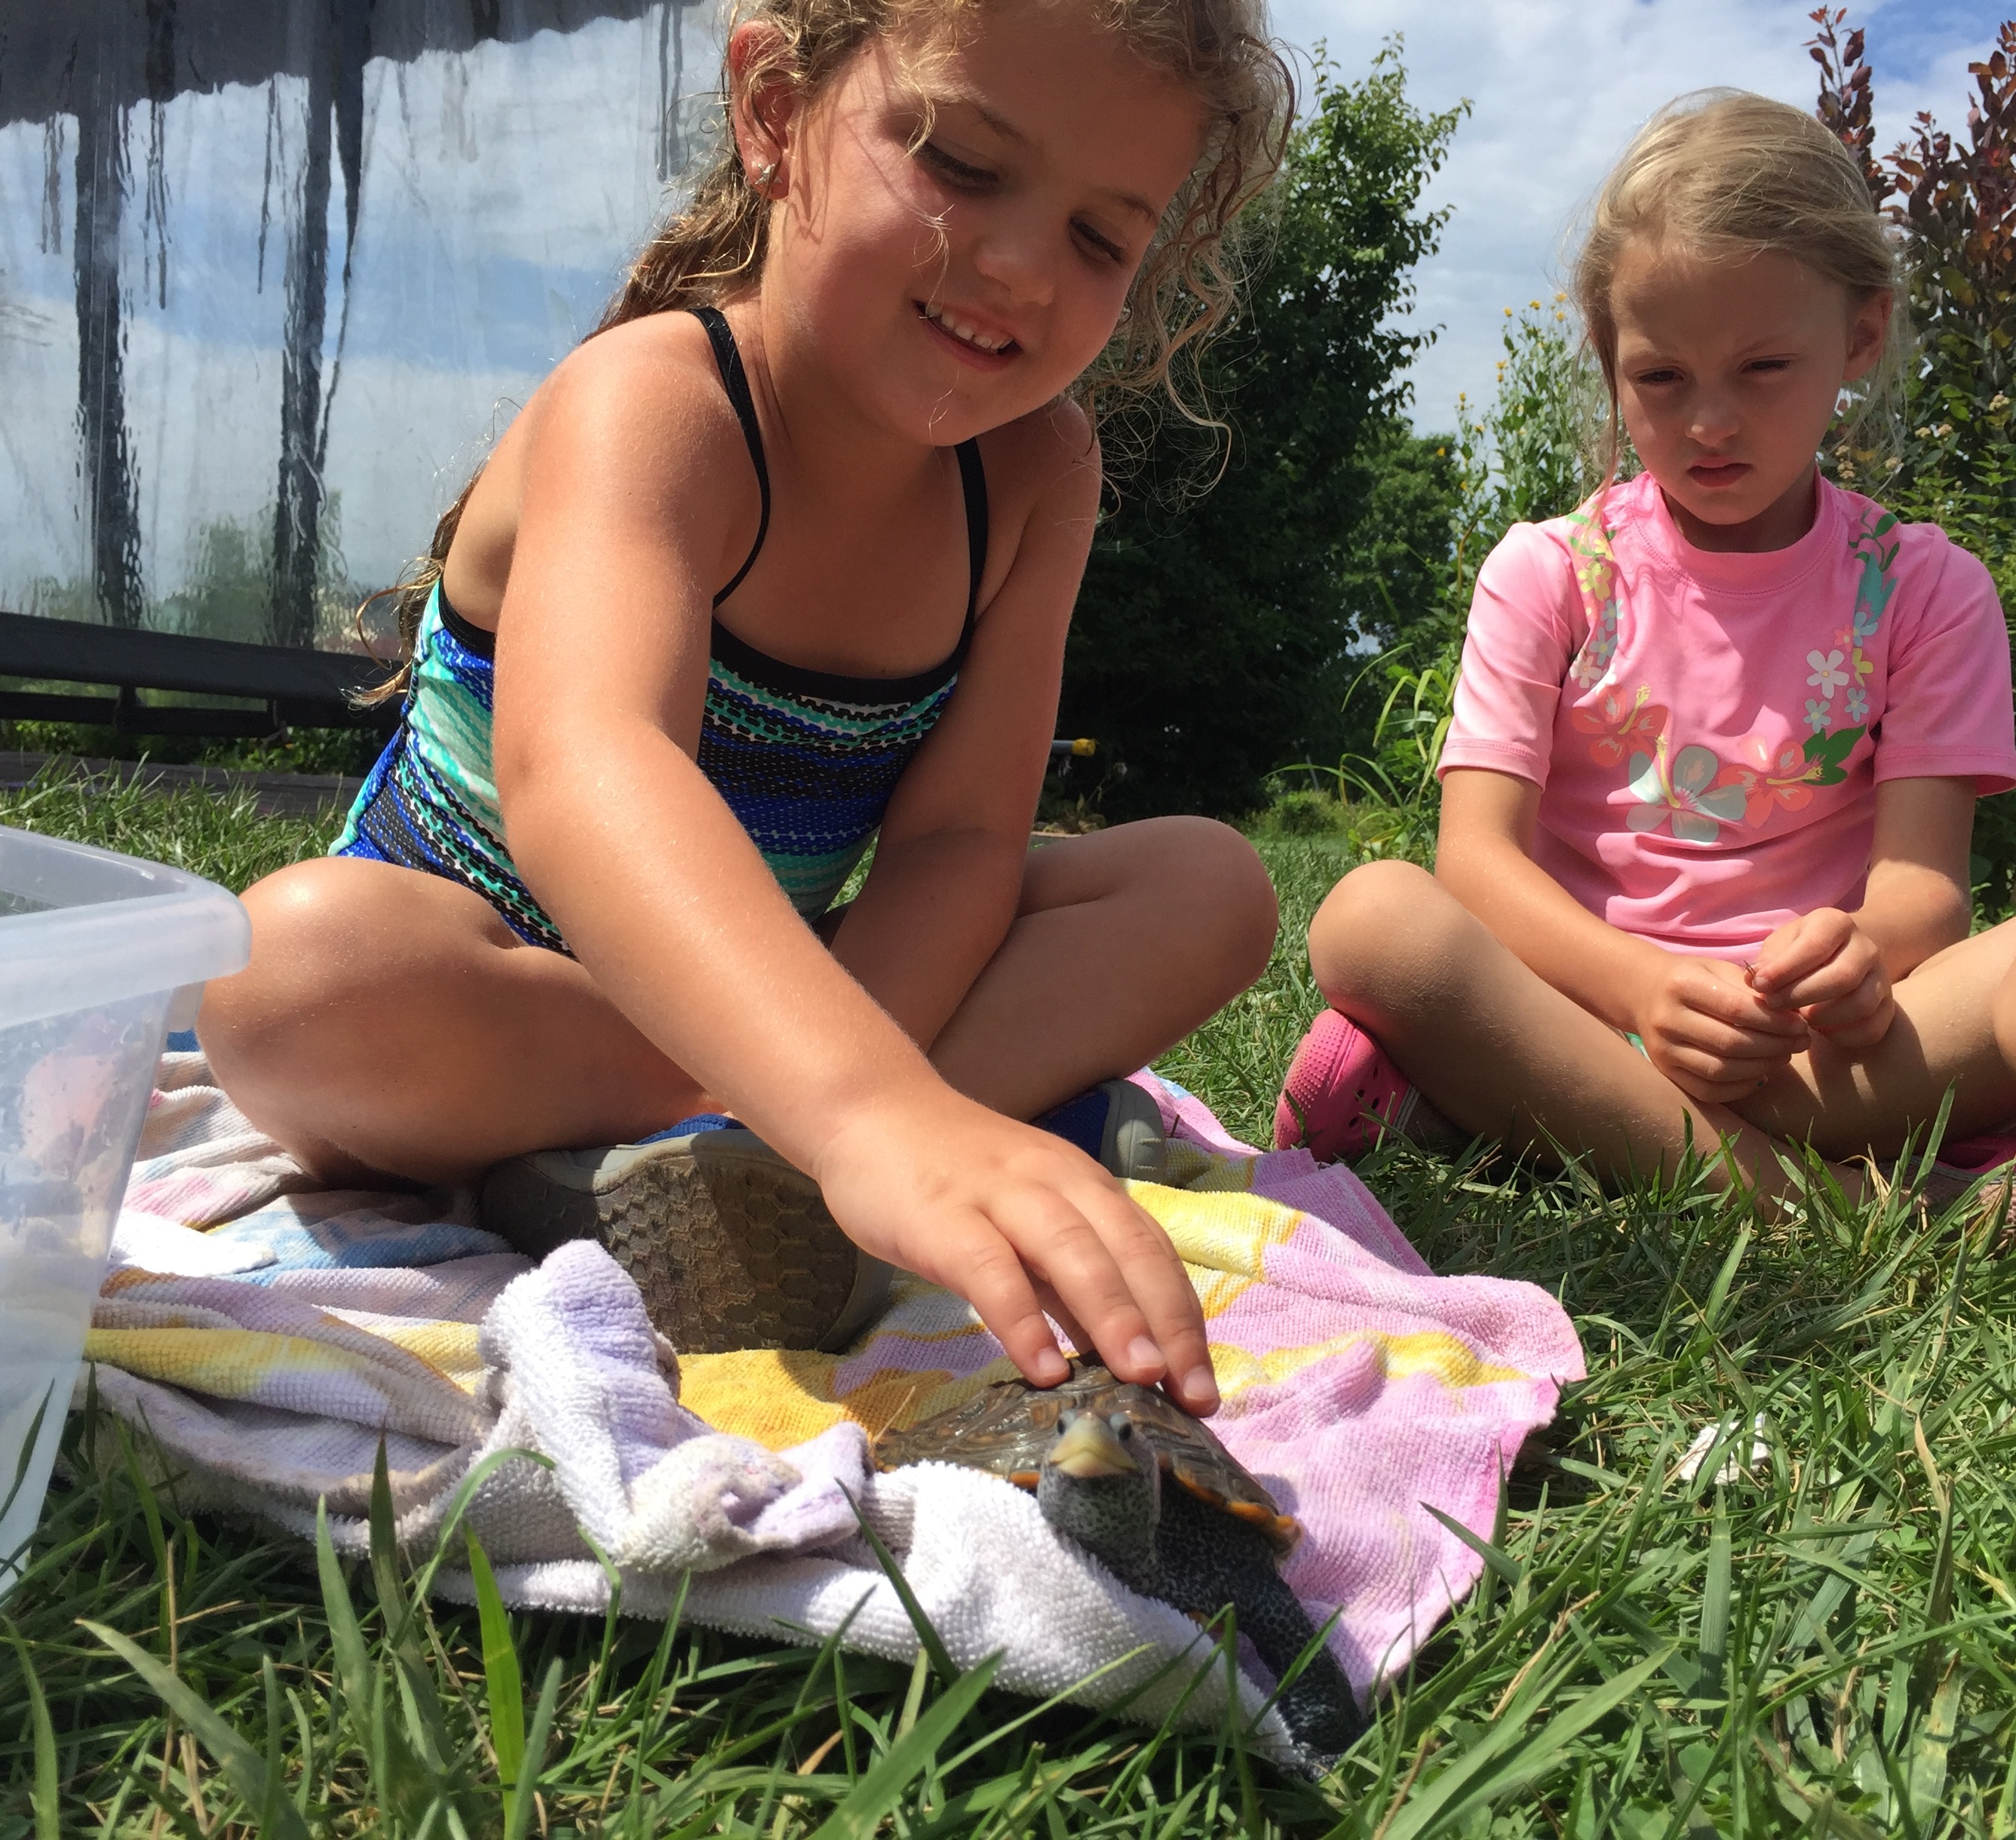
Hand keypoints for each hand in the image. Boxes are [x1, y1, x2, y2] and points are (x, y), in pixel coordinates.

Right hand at [809, 1087, 1219, 1414]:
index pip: (1151, 1252)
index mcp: (1085, 1186)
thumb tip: (1118, 1359)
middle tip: (1193, 1395)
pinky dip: (1023, 1319)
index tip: (1205, 1388)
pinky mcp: (943, 1216)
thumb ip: (1067, 1282)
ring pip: (1071, 1251)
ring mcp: (999, 1195)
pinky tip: (1044, 1368)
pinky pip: (991, 1269)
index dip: (1183, 1320)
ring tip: (1140, 1379)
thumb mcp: (1026, 1222)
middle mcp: (1055, 1183)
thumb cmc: (955, 1178)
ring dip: (1113, 1314)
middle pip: (1127, 1250)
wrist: (872, 1111)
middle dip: (1167, 1323)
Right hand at [1634, 954, 1809, 1103]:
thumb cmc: (1694, 978)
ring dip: (1761, 1068)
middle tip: (1799, 1043)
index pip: (1736, 1009)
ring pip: (1720, 1070)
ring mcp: (1663, 1049)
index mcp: (1682, 985)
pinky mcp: (1665, 1071)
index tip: (1801, 1025)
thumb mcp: (1720, 970)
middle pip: (1730, 1043)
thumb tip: (1794, 1016)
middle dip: (1774, 1046)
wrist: (1645, 992)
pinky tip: (1759, 1074)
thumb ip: (1753, 990)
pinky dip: (1740, 1087)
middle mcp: (1667, 1019)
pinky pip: (1708, 1090)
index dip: (1775, 1021)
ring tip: (1782, 1057)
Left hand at [1749, 908, 1894, 1048]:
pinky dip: (1843, 1036)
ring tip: (1797, 1019)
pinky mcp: (1888, 1006)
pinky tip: (1821, 1031)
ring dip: (1823, 1017)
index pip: (1816, 945)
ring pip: (1861, 1004)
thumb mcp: (1780, 945)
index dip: (1785, 969)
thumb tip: (1755, 980)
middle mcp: (1866, 948)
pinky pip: (1872, 1028)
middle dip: (1801, 995)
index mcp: (1837, 923)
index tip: (1760, 985)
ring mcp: (1881, 977)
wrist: (1840, 955)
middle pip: (1842, 977)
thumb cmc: (1799, 951)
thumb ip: (1768, 960)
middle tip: (1773, 1005)